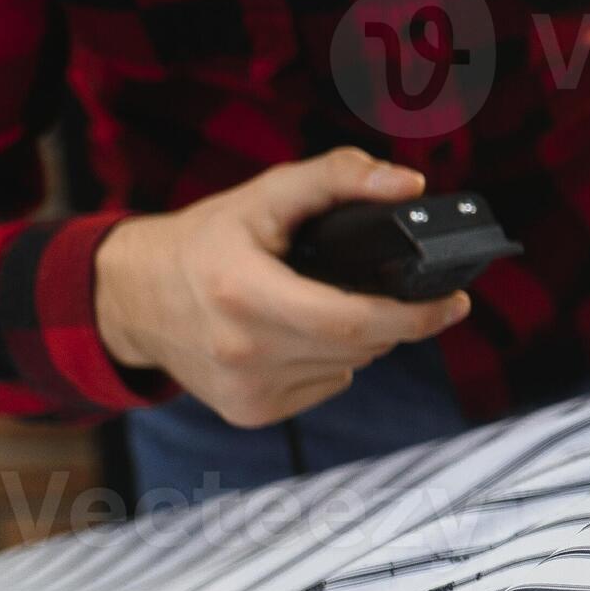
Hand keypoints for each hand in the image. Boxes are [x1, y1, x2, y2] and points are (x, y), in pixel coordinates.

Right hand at [94, 148, 470, 428]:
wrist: (133, 296)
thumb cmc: (206, 239)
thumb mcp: (266, 193)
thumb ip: (339, 178)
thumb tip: (409, 186)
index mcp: (244, 293)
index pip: (351, 322)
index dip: (414, 316)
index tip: (455, 302)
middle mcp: (243, 351)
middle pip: (360, 347)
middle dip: (395, 320)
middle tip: (406, 293)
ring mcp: (246, 390)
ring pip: (348, 368)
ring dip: (363, 340)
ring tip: (334, 301)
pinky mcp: (249, 412)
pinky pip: (324, 385)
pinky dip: (332, 361)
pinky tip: (304, 333)